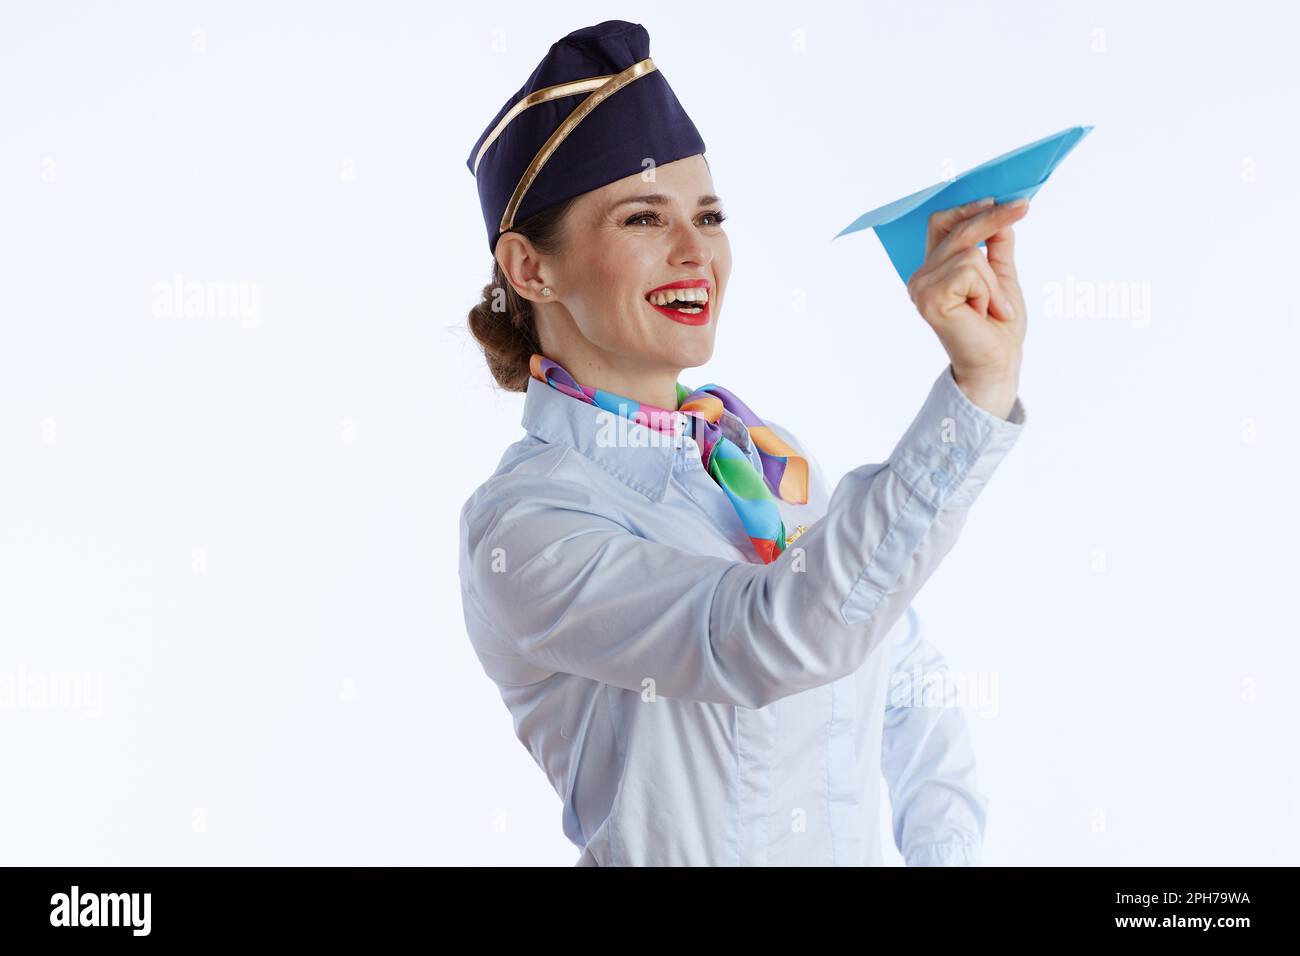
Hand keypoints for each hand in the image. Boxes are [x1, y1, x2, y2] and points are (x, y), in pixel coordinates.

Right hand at [906, 196, 1028, 415]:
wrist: (998, 364)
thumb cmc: (998, 327)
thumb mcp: (1001, 276)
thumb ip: (996, 245)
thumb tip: (1001, 211)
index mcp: (933, 270)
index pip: (941, 224)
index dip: (967, 208)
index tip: (999, 200)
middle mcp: (920, 277)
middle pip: (957, 230)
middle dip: (992, 219)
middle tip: (1023, 207)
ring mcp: (921, 288)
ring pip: (969, 254)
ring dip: (993, 282)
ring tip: (995, 308)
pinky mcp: (930, 299)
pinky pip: (970, 272)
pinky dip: (989, 293)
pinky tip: (986, 314)